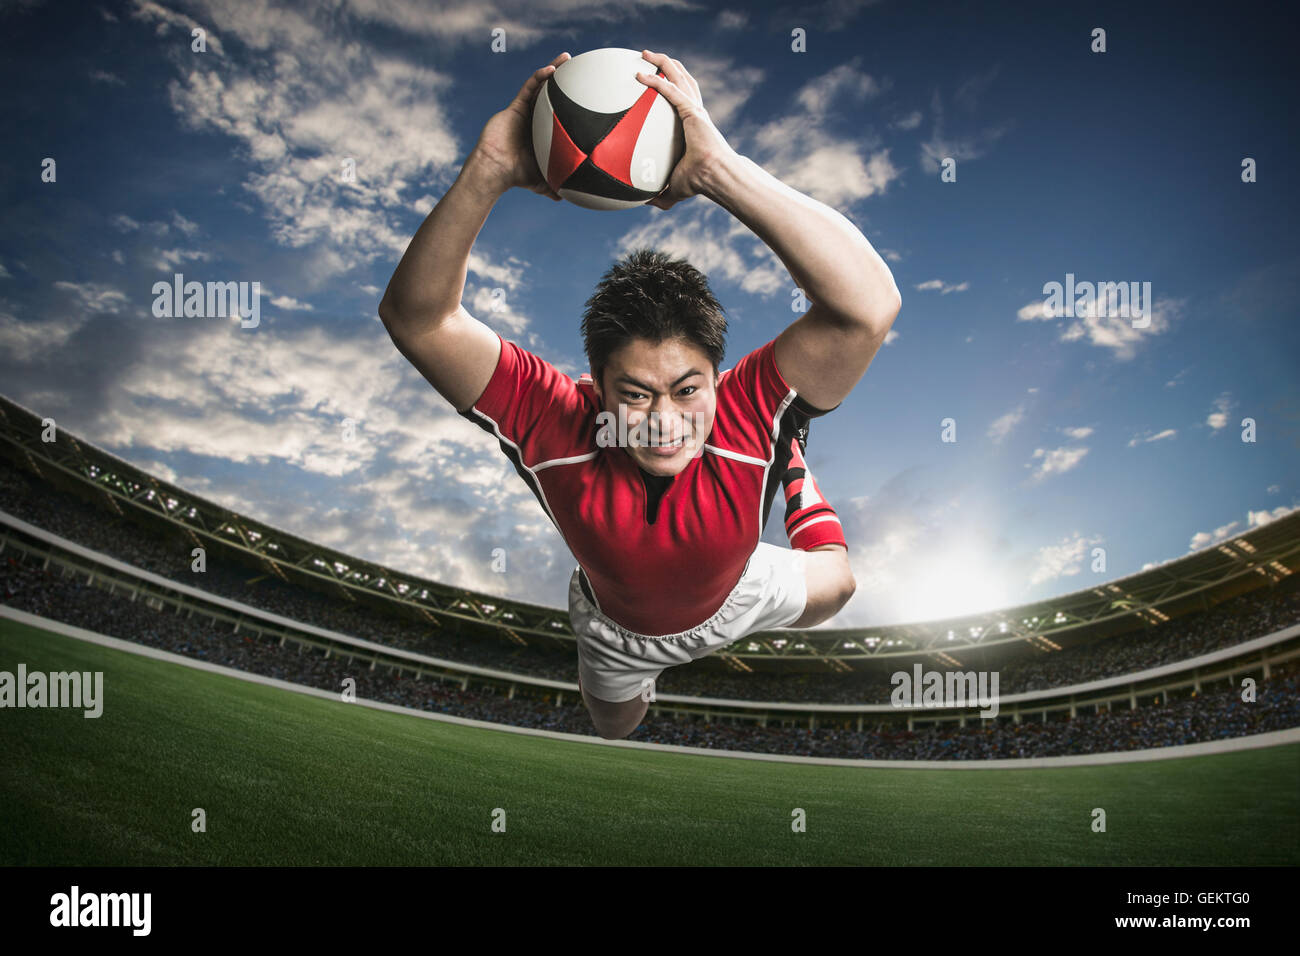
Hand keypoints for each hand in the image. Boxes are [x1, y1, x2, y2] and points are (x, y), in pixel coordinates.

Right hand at [470, 52, 571, 199]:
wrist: (495, 170)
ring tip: (568, 59)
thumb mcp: (543, 181)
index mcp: (542, 132)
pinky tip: (552, 69)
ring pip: (541, 86)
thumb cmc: (517, 176)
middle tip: (581, 69)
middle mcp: (534, 120)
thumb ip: (556, 186)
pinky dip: (539, 77)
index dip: (570, 103)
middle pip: (552, 95)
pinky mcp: (514, 107)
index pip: (559, 113)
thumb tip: (570, 198)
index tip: (586, 95)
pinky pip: (528, 88)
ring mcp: (524, 112)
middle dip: (565, 81)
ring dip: (554, 71)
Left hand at [634, 49, 736, 209]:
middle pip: (682, 79)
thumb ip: (659, 193)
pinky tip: (639, 75)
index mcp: (694, 124)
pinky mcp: (692, 112)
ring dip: (662, 62)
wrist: (714, 177)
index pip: (684, 99)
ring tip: (645, 53)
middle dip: (667, 65)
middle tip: (648, 57)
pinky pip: (670, 90)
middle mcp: (696, 112)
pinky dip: (656, 80)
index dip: (672, 85)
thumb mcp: (673, 189)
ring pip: (679, 76)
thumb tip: (641, 202)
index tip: (657, 79)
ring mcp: (695, 109)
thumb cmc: (699, 183)